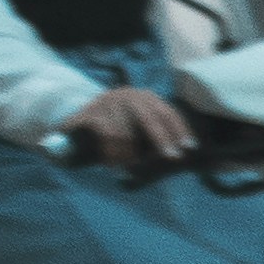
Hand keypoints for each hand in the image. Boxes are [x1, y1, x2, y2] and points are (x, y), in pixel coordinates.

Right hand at [66, 82, 193, 164]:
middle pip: (149, 117)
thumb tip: (183, 152)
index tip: (190, 147)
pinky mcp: (88, 113)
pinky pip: (106, 134)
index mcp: (143, 97)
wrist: (73, 128)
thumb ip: (155, 138)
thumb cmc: (114, 133)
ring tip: (132, 169)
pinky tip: (114, 165)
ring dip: (130, 154)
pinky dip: (113, 152)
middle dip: (162, 138)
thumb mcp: (138, 132)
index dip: (179, 129)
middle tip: (172, 157)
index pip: (166, 112)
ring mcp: (106, 102)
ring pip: (126, 130)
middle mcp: (126, 95)